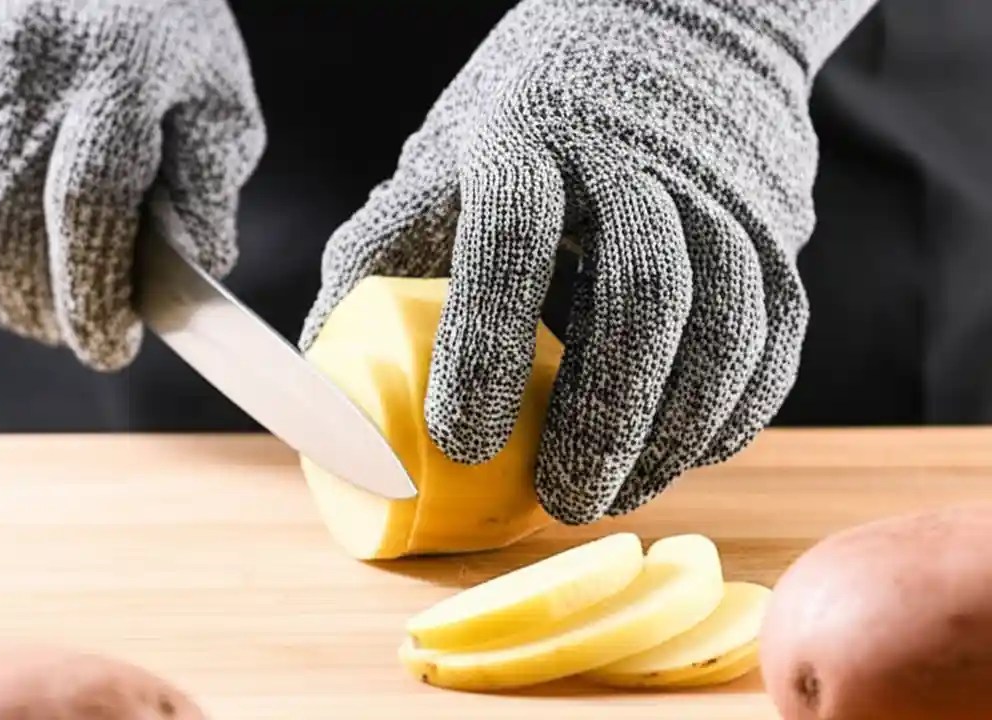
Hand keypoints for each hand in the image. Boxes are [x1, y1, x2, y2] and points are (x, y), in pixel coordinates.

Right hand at [0, 0, 264, 369]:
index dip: (90, 299)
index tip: (109, 348)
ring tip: (33, 303)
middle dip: (38, 311)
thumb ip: (209, 189)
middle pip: (3, 233)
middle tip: (69, 332)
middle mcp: (25, 69)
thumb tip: (191, 272)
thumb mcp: (219, 99)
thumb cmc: (164, 33)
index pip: (86, 214)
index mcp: (117, 77)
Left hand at [302, 0, 874, 523]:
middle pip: (645, 290)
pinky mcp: (777, 231)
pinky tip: (685, 453)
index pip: (511, 231)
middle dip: (604, 416)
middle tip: (562, 501)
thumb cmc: (530, 123)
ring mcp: (718, 192)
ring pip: (726, 322)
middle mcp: (634, 157)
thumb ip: (382, 250)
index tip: (461, 444)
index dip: (485, 342)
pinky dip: (734, 411)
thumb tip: (322, 375)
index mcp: (528, 133)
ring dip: (674, 431)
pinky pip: (774, 335)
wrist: (670, 34)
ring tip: (619, 492)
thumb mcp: (440, 156)